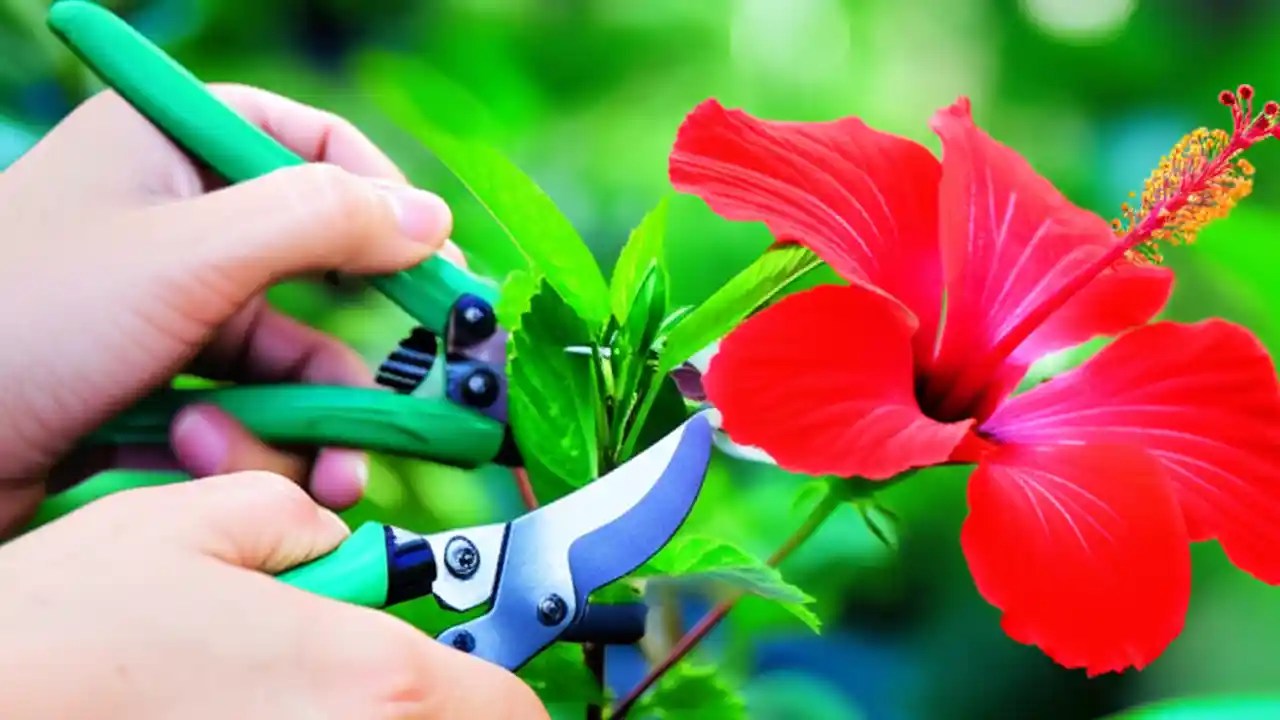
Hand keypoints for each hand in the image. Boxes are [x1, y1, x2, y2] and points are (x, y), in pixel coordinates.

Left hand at [0, 84, 456, 532]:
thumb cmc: (29, 320)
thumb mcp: (191, 254)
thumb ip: (322, 222)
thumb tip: (431, 218)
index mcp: (170, 145)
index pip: (310, 144)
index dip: (382, 203)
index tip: (438, 271)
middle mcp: (172, 218)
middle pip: (312, 268)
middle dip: (352, 350)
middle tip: (418, 399)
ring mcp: (162, 305)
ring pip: (285, 354)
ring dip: (308, 419)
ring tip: (331, 477)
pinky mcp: (153, 382)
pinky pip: (243, 403)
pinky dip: (255, 443)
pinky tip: (229, 467)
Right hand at [0, 472, 546, 718]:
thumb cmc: (65, 638)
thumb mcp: (197, 522)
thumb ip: (296, 518)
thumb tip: (323, 536)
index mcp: (368, 679)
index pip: (512, 710)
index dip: (501, 685)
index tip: (480, 672)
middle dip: (425, 703)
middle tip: (354, 673)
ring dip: (363, 719)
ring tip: (282, 694)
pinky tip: (243, 712)